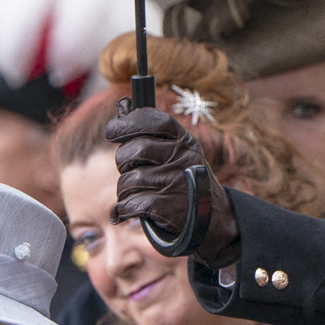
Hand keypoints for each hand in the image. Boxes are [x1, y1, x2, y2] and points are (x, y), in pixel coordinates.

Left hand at [107, 105, 239, 270]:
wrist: (211, 219)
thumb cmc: (184, 179)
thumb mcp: (173, 150)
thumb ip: (146, 129)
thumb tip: (123, 105)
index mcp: (183, 140)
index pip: (154, 121)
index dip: (128, 123)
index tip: (112, 131)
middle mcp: (182, 158)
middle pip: (134, 150)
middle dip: (122, 162)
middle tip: (128, 170)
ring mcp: (177, 182)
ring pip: (129, 180)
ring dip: (123, 191)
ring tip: (132, 195)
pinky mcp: (170, 208)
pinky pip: (131, 204)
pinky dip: (122, 211)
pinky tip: (122, 213)